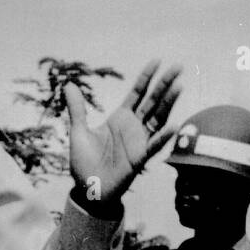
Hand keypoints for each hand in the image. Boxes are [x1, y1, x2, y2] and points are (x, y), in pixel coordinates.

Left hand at [64, 59, 181, 208]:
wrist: (87, 189)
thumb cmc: (84, 163)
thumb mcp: (78, 131)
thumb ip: (77, 109)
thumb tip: (69, 84)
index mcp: (120, 118)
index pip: (137, 93)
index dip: (147, 77)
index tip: (157, 60)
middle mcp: (133, 127)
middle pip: (153, 101)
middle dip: (165, 84)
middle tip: (178, 66)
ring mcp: (139, 142)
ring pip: (158, 118)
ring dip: (169, 103)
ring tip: (180, 86)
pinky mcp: (139, 158)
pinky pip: (153, 146)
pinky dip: (163, 137)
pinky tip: (173, 125)